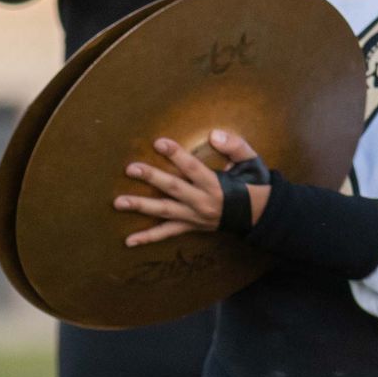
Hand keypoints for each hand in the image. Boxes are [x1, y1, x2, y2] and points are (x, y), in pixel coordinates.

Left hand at [115, 130, 262, 246]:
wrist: (259, 216)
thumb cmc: (252, 186)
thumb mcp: (251, 163)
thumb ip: (235, 146)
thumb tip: (214, 135)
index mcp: (216, 185)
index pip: (193, 167)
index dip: (176, 154)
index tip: (159, 142)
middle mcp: (203, 201)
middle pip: (174, 188)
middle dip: (152, 178)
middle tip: (131, 168)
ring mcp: (194, 216)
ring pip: (165, 211)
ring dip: (141, 206)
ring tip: (119, 202)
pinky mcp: (190, 227)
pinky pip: (167, 233)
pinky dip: (148, 237)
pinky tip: (129, 241)